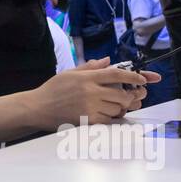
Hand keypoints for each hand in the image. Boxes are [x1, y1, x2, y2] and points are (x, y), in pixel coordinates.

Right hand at [27, 58, 155, 126]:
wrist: (38, 107)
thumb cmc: (53, 89)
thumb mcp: (70, 72)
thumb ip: (91, 67)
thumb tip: (108, 61)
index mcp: (87, 77)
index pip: (116, 74)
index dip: (133, 76)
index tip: (143, 79)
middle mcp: (90, 92)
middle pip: (122, 93)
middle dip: (133, 94)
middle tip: (136, 94)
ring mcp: (90, 107)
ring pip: (118, 108)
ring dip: (123, 107)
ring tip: (121, 104)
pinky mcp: (88, 120)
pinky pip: (109, 120)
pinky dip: (113, 117)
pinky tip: (110, 113)